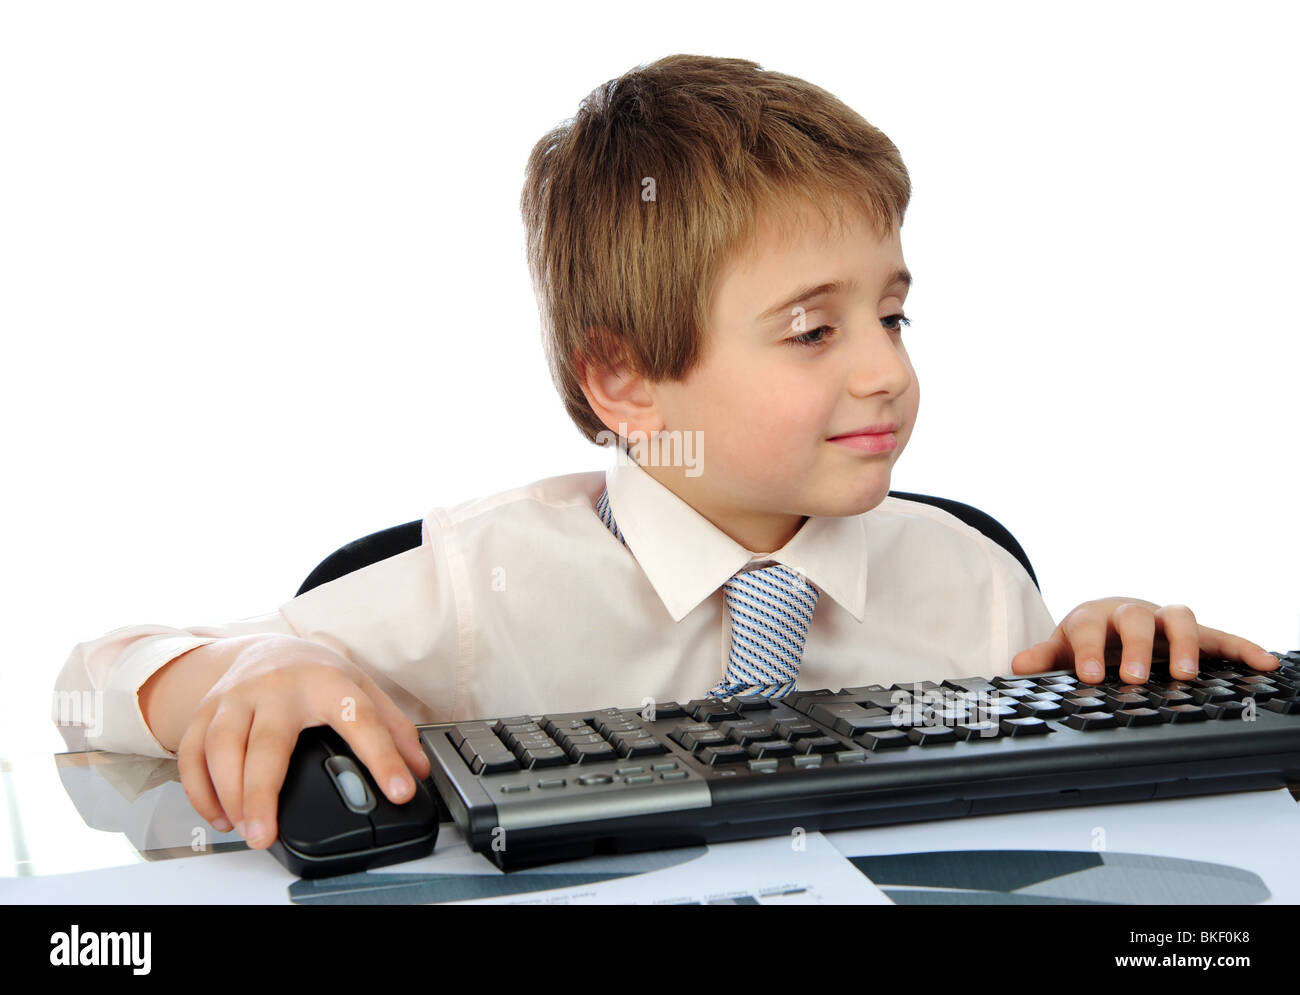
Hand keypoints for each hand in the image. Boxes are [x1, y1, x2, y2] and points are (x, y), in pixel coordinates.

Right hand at [175, 634, 431, 849]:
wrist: (267, 647)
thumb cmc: (317, 675)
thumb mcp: (363, 690)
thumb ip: (394, 729)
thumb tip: (419, 769)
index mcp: (328, 682)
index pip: (360, 719)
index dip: (383, 757)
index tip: (400, 792)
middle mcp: (278, 687)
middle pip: (267, 742)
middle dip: (262, 792)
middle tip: (266, 835)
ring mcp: (237, 698)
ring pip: (219, 747)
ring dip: (227, 794)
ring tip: (245, 831)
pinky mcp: (206, 710)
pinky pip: (191, 752)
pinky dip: (199, 790)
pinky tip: (220, 817)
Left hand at [1010, 597, 1278, 684]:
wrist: (1112, 622)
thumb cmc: (1087, 640)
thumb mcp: (1061, 649)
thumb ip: (1043, 659)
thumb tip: (1018, 666)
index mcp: (1094, 616)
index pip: (1088, 629)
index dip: (1087, 651)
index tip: (1087, 676)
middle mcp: (1132, 613)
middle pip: (1137, 621)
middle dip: (1136, 649)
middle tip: (1133, 678)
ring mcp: (1165, 621)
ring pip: (1180, 619)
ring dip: (1186, 644)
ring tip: (1188, 675)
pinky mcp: (1196, 634)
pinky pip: (1223, 636)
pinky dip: (1243, 647)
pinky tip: (1265, 664)